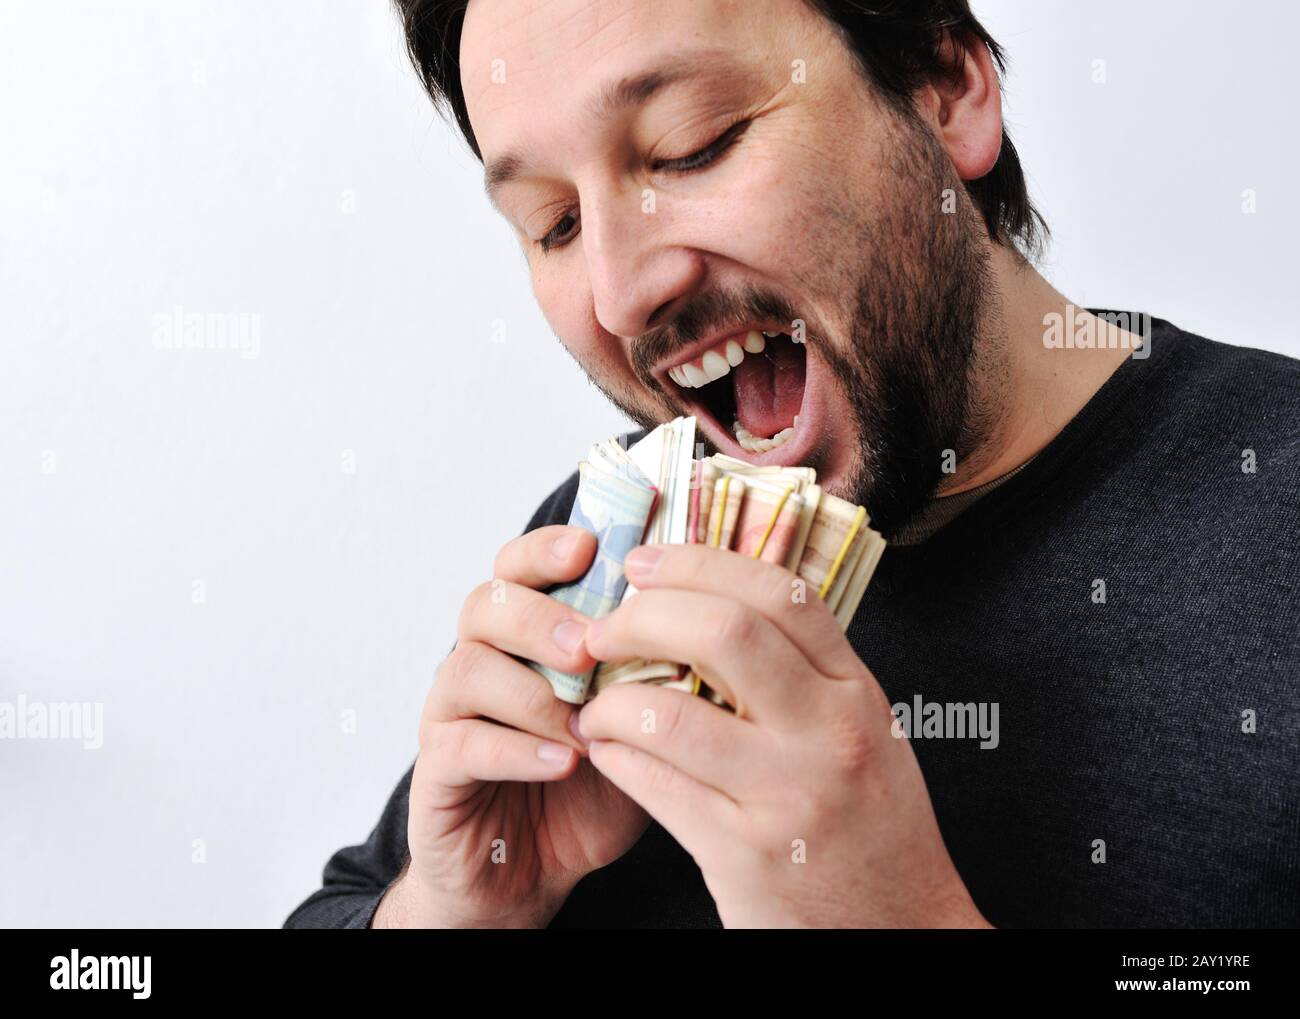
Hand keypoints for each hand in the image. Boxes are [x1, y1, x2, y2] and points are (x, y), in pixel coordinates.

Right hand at [375, 525, 648, 927]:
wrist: (530, 873)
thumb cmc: (587, 787)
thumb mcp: (634, 723)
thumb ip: (654, 675)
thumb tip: (708, 623)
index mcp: (525, 634)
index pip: (519, 565)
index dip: (547, 548)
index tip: (588, 549)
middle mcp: (481, 659)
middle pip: (486, 603)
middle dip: (539, 617)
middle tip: (586, 646)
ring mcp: (450, 713)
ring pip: (467, 668)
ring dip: (532, 691)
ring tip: (583, 722)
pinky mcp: (436, 770)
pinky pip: (462, 743)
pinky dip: (516, 750)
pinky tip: (562, 762)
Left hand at [575, 543, 989, 928]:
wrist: (901, 933)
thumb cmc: (871, 829)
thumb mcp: (863, 734)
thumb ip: (803, 674)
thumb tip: (714, 604)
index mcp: (855, 693)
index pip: (779, 593)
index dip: (698, 562)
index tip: (643, 562)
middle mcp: (828, 733)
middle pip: (723, 632)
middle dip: (642, 617)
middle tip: (602, 630)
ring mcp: (787, 795)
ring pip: (670, 713)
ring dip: (610, 700)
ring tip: (595, 704)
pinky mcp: (743, 854)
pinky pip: (655, 784)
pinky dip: (614, 756)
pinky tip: (606, 750)